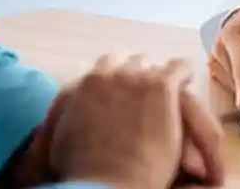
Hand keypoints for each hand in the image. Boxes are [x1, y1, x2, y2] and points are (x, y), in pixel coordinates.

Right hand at [41, 55, 223, 188]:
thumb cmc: (81, 173)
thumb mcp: (58, 142)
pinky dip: (183, 73)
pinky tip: (186, 82)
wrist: (105, 184)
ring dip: (156, 76)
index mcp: (81, 87)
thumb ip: (62, 120)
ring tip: (167, 90)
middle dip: (136, 76)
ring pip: (150, 64)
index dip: (115, 80)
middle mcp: (106, 75)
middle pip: (127, 62)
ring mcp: (134, 78)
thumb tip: (54, 123)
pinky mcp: (160, 86)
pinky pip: (179, 67)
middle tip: (145, 93)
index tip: (122, 92)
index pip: (103, 68)